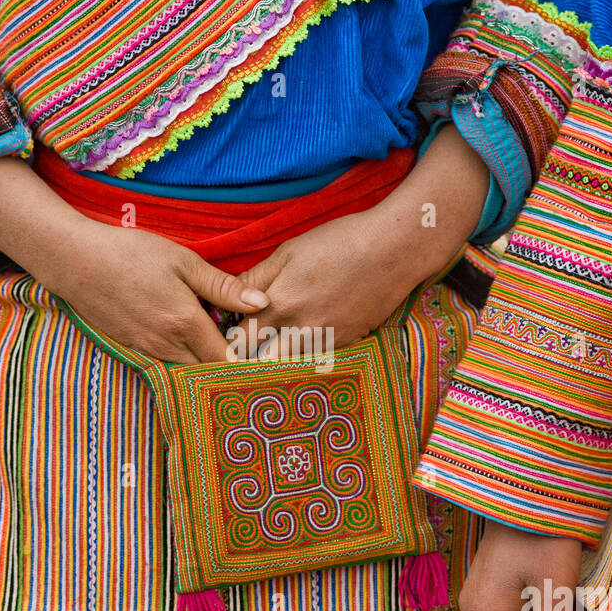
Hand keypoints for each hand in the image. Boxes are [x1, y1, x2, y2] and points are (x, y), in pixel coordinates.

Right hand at [0, 158, 267, 362]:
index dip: (248, 360)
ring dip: (206, 364)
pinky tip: (191, 341)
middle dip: (229, 367)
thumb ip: (223, 286)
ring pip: (188, 370)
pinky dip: (183, 359)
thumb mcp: (183, 261)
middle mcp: (167, 344)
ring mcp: (147, 349)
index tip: (265, 356)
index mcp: (186, 322)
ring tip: (225, 348)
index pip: (227, 359)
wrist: (75, 261)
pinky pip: (167, 363)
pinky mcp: (132, 348)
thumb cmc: (131, 253)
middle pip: (209, 372)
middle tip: (252, 356)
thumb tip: (263, 303)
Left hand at [236, 123, 489, 357]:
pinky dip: (302, 361)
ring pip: (288, 368)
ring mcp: (325, 341)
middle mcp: (298, 331)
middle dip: (246, 366)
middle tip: (233, 366)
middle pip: (261, 363)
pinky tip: (296, 356)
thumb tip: (227, 294)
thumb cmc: (340, 242)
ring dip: (273, 367)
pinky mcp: (346, 344)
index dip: (227, 344)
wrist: (394, 251)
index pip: (240, 340)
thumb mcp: (289, 252)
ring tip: (261, 368)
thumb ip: (255, 278)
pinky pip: (315, 361)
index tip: (218, 346)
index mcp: (278, 305)